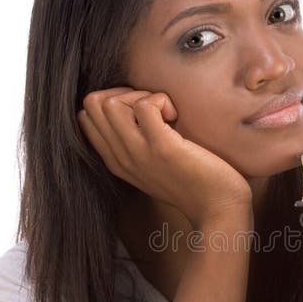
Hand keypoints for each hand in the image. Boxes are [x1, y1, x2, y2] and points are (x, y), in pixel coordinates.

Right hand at [78, 87, 251, 227]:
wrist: (217, 208)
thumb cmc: (193, 182)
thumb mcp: (153, 166)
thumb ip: (136, 144)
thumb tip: (135, 108)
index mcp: (116, 161)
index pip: (85, 118)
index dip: (113, 102)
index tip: (141, 112)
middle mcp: (121, 158)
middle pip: (92, 105)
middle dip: (123, 93)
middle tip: (153, 109)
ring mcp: (138, 153)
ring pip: (109, 103)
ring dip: (141, 96)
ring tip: (164, 113)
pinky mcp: (162, 147)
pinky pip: (144, 105)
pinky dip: (162, 100)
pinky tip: (175, 117)